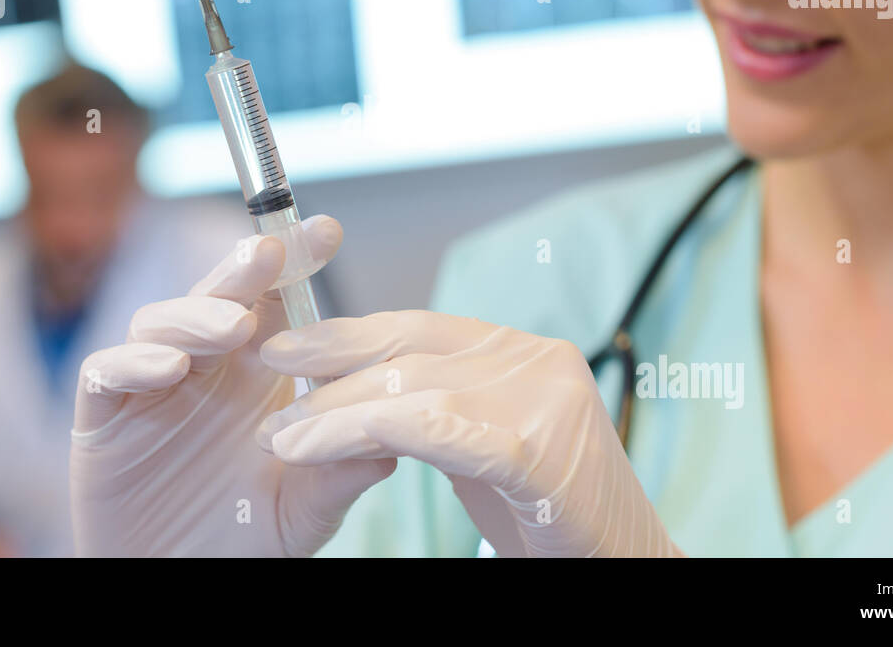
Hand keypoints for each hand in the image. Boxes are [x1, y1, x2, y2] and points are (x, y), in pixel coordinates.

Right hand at [68, 216, 394, 555]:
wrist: (177, 584)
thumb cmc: (240, 537)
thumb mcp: (303, 509)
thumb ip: (339, 475)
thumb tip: (390, 442)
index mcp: (256, 374)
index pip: (276, 304)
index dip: (295, 263)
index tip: (325, 230)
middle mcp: (204, 368)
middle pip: (218, 298)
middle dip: (245, 268)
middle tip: (274, 249)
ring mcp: (149, 387)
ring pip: (161, 323)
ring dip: (196, 316)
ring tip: (234, 326)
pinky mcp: (101, 417)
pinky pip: (107, 373)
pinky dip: (135, 363)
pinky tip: (170, 369)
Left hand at [255, 312, 682, 556]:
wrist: (626, 566)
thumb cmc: (554, 518)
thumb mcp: (489, 447)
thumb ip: (442, 412)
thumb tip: (365, 395)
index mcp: (522, 354)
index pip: (420, 328)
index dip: (350, 331)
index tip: (290, 343)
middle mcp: (534, 361)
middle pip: (410, 350)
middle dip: (330, 360)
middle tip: (266, 369)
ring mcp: (542, 400)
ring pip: (410, 390)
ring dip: (332, 412)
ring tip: (280, 434)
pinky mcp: (537, 449)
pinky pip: (432, 430)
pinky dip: (363, 434)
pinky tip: (318, 446)